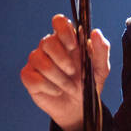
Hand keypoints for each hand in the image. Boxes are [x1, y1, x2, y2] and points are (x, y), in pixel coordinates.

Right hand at [19, 14, 110, 130]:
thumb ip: (101, 50)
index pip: (59, 22)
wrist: (79, 108)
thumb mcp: (101, 69)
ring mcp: (37, 61)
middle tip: (73, 72)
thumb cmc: (88, 84)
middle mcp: (49, 47)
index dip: (64, 31)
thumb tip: (95, 32)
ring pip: (39, 61)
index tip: (73, 46)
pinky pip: (34, 78)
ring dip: (58, 77)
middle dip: (62, 60)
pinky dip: (49, 87)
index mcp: (67, 40)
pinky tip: (57, 91)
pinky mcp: (29, 77)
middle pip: (47, 41)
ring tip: (68, 86)